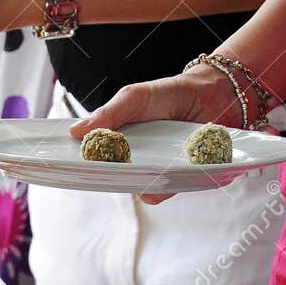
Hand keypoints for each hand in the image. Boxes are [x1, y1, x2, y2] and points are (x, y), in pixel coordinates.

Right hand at [69, 63, 241, 203]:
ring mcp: (158, 172)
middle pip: (116, 180)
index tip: (71, 167)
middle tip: (112, 166)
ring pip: (142, 188)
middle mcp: (136, 161)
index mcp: (118, 144)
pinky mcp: (181, 179)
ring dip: (142, 180)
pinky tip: (172, 169)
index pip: (96, 162)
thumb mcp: (133, 98)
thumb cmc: (169, 95)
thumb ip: (108, 114)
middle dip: (112, 177)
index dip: (83, 168)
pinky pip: (169, 190)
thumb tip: (75, 132)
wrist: (214, 94)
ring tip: (147, 163)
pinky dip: (169, 184)